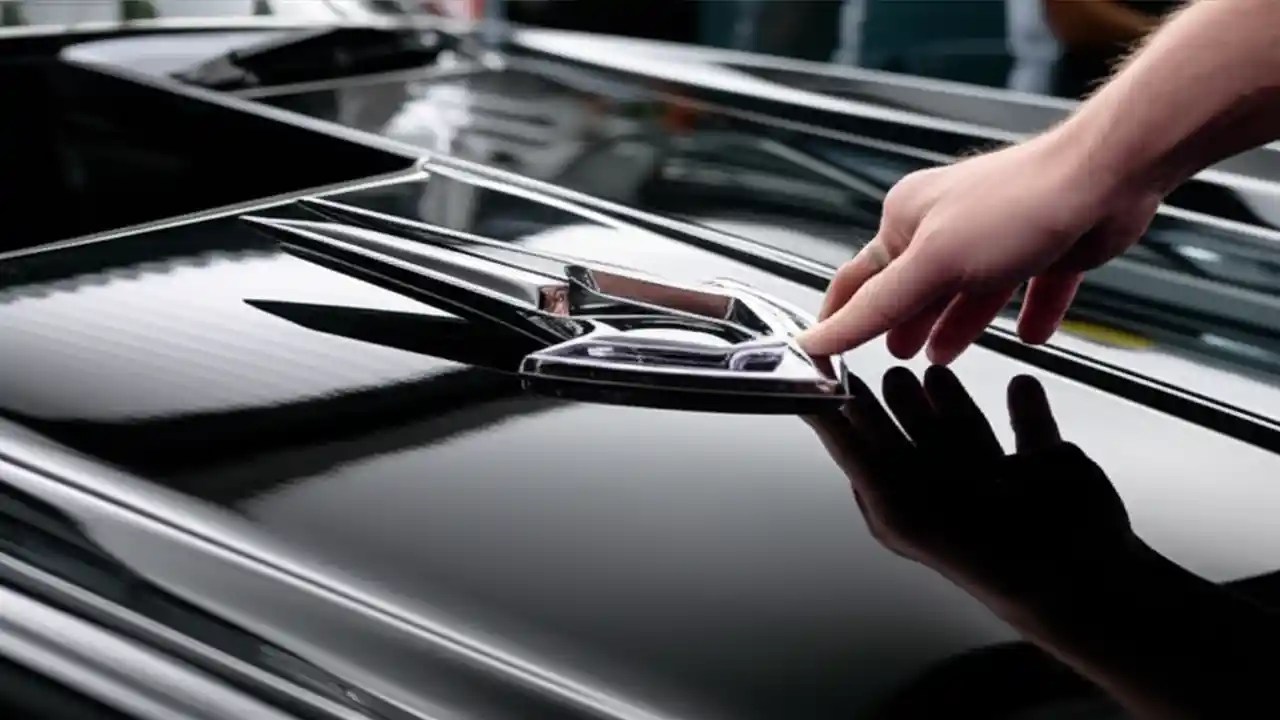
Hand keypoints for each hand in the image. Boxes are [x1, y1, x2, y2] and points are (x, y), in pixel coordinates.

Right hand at [796, 134, 1161, 363]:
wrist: (1107, 177)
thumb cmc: (1018, 204)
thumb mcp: (932, 267)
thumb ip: (875, 309)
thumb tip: (818, 339)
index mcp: (909, 218)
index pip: (859, 277)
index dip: (841, 314)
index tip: (827, 345)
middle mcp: (948, 223)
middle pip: (916, 286)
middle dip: (905, 323)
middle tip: (894, 354)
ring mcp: (997, 236)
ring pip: (969, 291)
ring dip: (957, 324)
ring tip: (943, 353)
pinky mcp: (1046, 247)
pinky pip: (1031, 289)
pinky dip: (1027, 313)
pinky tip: (1028, 334)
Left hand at [805, 368, 1140, 600]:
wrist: (1071, 574)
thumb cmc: (979, 549)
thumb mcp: (892, 499)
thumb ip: (854, 450)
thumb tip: (816, 409)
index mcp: (912, 502)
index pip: (873, 451)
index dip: (859, 416)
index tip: (845, 380)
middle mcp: (950, 489)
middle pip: (919, 437)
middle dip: (902, 405)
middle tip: (888, 373)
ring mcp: (999, 479)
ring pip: (966, 431)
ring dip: (950, 402)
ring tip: (933, 372)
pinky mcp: (1046, 466)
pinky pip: (1031, 430)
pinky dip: (1026, 406)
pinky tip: (1021, 384)